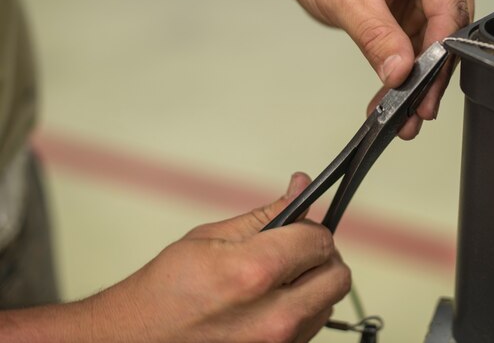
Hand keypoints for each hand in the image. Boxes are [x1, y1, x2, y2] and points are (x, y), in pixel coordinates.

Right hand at [86, 173, 349, 342]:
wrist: (137, 342)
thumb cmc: (166, 291)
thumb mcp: (211, 237)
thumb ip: (267, 214)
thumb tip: (302, 185)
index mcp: (254, 273)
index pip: (319, 240)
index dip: (309, 229)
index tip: (297, 228)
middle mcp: (274, 316)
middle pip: (338, 277)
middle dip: (320, 258)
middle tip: (293, 252)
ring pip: (328, 303)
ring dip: (312, 287)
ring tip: (273, 282)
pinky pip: (312, 328)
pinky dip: (302, 312)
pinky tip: (269, 305)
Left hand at [254, 0, 476, 138]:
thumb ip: (377, 35)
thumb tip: (402, 72)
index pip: (449, 4)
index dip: (437, 50)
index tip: (421, 86)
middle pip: (451, 25)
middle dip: (430, 71)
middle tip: (414, 110)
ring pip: (441, 41)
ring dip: (421, 78)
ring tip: (401, 114)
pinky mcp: (428, 1)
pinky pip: (425, 42)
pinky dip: (409, 70)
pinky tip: (393, 97)